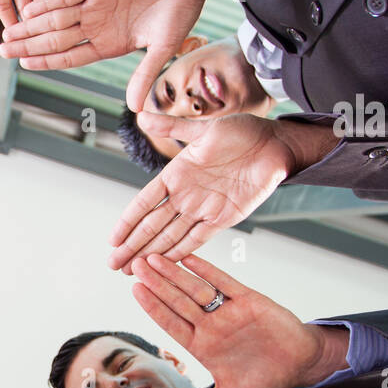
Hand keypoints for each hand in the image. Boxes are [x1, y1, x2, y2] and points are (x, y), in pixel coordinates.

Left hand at [0, 0, 249, 101]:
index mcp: (110, 44)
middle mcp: (97, 25)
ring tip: (8, 31)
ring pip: (56, 16)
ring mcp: (95, 3)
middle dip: (29, 45)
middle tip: (2, 50)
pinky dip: (49, 0)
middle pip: (56, 39)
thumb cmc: (182, 8)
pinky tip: (29, 8)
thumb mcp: (165, 46)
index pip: (71, 57)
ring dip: (32, 25)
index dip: (48, 61)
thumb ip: (146, 73)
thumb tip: (137, 109)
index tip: (24, 65)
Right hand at [108, 113, 307, 269]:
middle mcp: (186, 195)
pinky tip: (166, 264)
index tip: (112, 240)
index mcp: (177, 174)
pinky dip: (182, 252)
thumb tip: (142, 116)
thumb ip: (172, 127)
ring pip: (171, 236)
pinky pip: (198, 238)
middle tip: (114, 266)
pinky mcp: (224, 217)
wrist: (275, 144)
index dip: (128, 222)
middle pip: (153, 225)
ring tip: (132, 270)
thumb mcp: (204, 128)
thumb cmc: (242, 132)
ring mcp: (204, 208)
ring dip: (152, 254)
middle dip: (133, 246)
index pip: (144, 203)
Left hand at [129, 253, 349, 387]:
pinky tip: (189, 258)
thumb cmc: (267, 381)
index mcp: (203, 346)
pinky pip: (225, 282)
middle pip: (177, 301)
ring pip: (196, 288)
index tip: (135, 290)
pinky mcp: (249, 300)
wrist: (302, 365)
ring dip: (175, 273)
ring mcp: (228, 312)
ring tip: (154, 257)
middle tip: (136, 265)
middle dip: (156, 284)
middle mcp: (211, 326)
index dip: (152, 307)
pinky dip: (208, 270)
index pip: (170, 324)